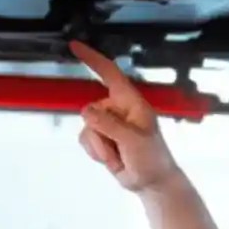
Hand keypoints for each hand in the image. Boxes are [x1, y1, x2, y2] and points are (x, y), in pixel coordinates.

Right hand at [71, 40, 180, 193]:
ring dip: (100, 147)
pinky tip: (112, 160)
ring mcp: (108, 124)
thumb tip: (87, 112)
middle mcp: (118, 109)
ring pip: (86, 128)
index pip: (110, 74)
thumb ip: (109, 125)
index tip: (75, 46)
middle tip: (120, 148)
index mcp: (132, 102)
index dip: (93, 59)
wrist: (151, 183)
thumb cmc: (152, 158)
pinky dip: (96, 152)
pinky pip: (85, 140)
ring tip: (119, 156)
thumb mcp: (134, 140)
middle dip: (100, 134)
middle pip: (90, 110)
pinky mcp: (101, 138)